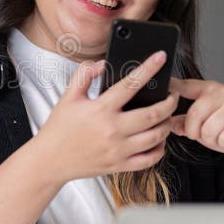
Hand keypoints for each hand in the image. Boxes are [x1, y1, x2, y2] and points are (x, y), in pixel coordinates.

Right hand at [35, 51, 179, 184]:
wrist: (51, 160)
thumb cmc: (60, 128)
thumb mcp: (68, 96)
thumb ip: (84, 74)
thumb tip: (102, 64)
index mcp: (100, 110)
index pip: (130, 84)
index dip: (149, 68)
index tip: (160, 57)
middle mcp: (112, 130)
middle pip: (153, 114)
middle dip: (169, 101)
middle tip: (172, 94)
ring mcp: (118, 150)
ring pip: (156, 136)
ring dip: (167, 124)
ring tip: (167, 115)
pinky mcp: (120, 165)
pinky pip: (149, 159)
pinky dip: (160, 149)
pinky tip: (158, 140)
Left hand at [168, 78, 223, 163]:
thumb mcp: (199, 126)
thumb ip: (183, 122)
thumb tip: (169, 123)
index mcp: (210, 89)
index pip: (187, 85)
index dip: (174, 86)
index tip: (163, 84)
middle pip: (195, 113)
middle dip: (193, 130)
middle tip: (202, 134)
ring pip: (208, 128)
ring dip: (210, 139)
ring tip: (219, 135)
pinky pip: (223, 138)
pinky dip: (223, 143)